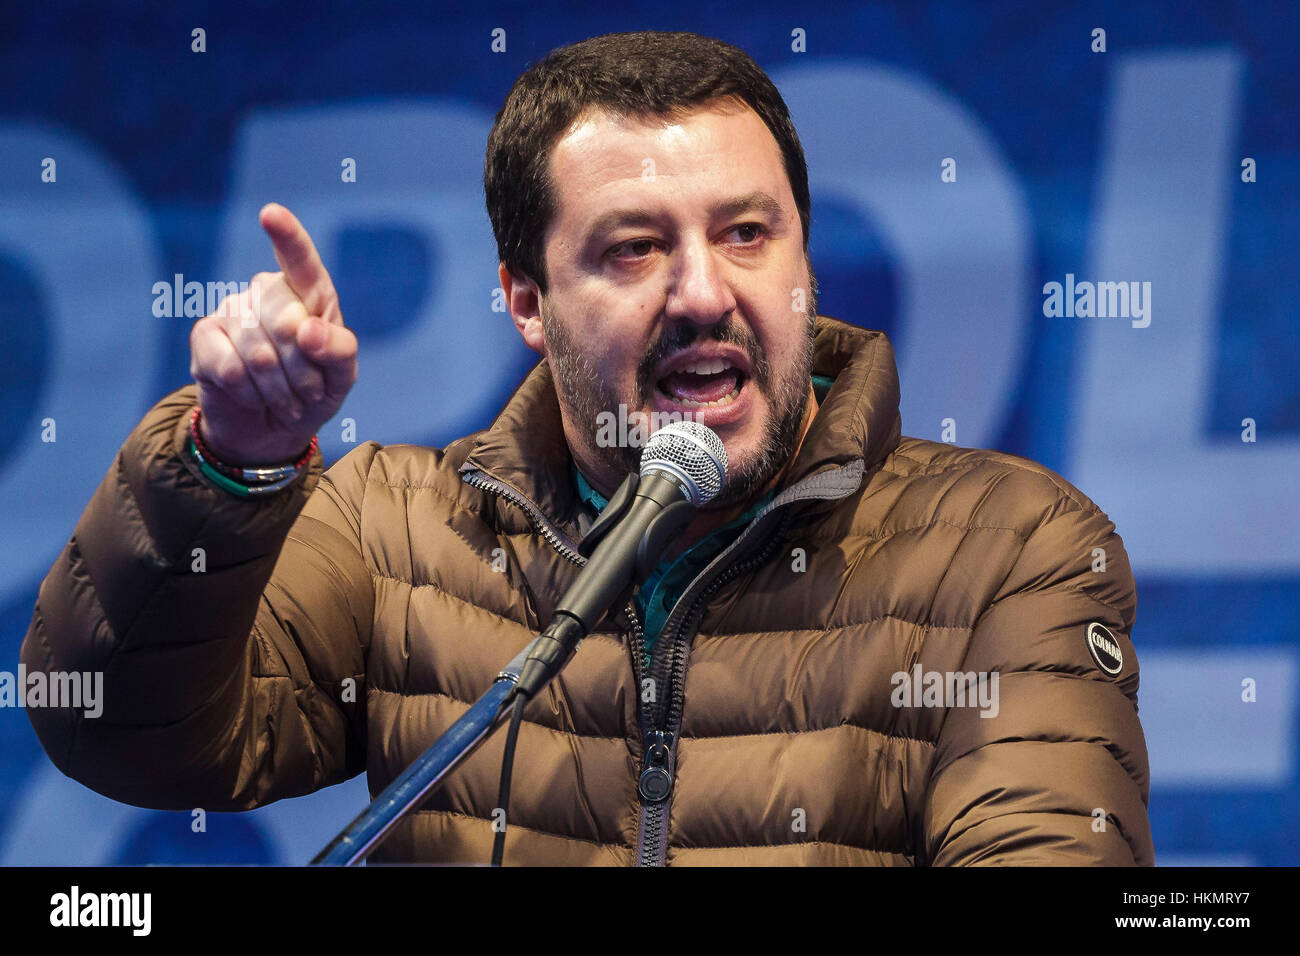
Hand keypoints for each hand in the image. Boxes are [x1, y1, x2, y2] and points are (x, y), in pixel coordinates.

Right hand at [189, 203, 357, 465]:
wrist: (272, 429)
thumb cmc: (313, 393)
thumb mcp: (341, 377)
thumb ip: (339, 351)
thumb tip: (307, 329)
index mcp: (309, 294)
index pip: (300, 261)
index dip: (288, 237)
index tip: (271, 214)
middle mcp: (267, 293)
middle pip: (286, 320)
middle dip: (304, 369)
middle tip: (309, 393)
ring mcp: (232, 311)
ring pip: (258, 351)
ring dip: (279, 389)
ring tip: (287, 401)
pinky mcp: (204, 337)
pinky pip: (230, 368)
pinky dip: (250, 394)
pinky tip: (254, 398)